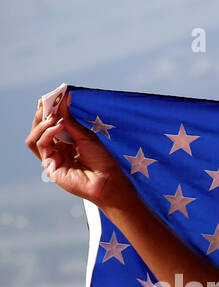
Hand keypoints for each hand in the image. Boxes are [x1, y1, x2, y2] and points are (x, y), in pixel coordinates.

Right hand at [26, 86, 132, 209]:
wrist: (109, 180)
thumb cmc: (102, 160)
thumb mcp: (85, 135)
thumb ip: (69, 120)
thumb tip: (63, 99)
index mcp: (65, 143)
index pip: (49, 125)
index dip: (47, 112)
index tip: (49, 98)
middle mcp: (56, 151)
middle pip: (39, 130)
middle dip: (42, 115)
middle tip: (48, 103)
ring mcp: (52, 159)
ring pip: (35, 138)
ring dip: (41, 124)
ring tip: (53, 117)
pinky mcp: (50, 167)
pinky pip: (41, 145)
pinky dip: (47, 133)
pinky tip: (58, 126)